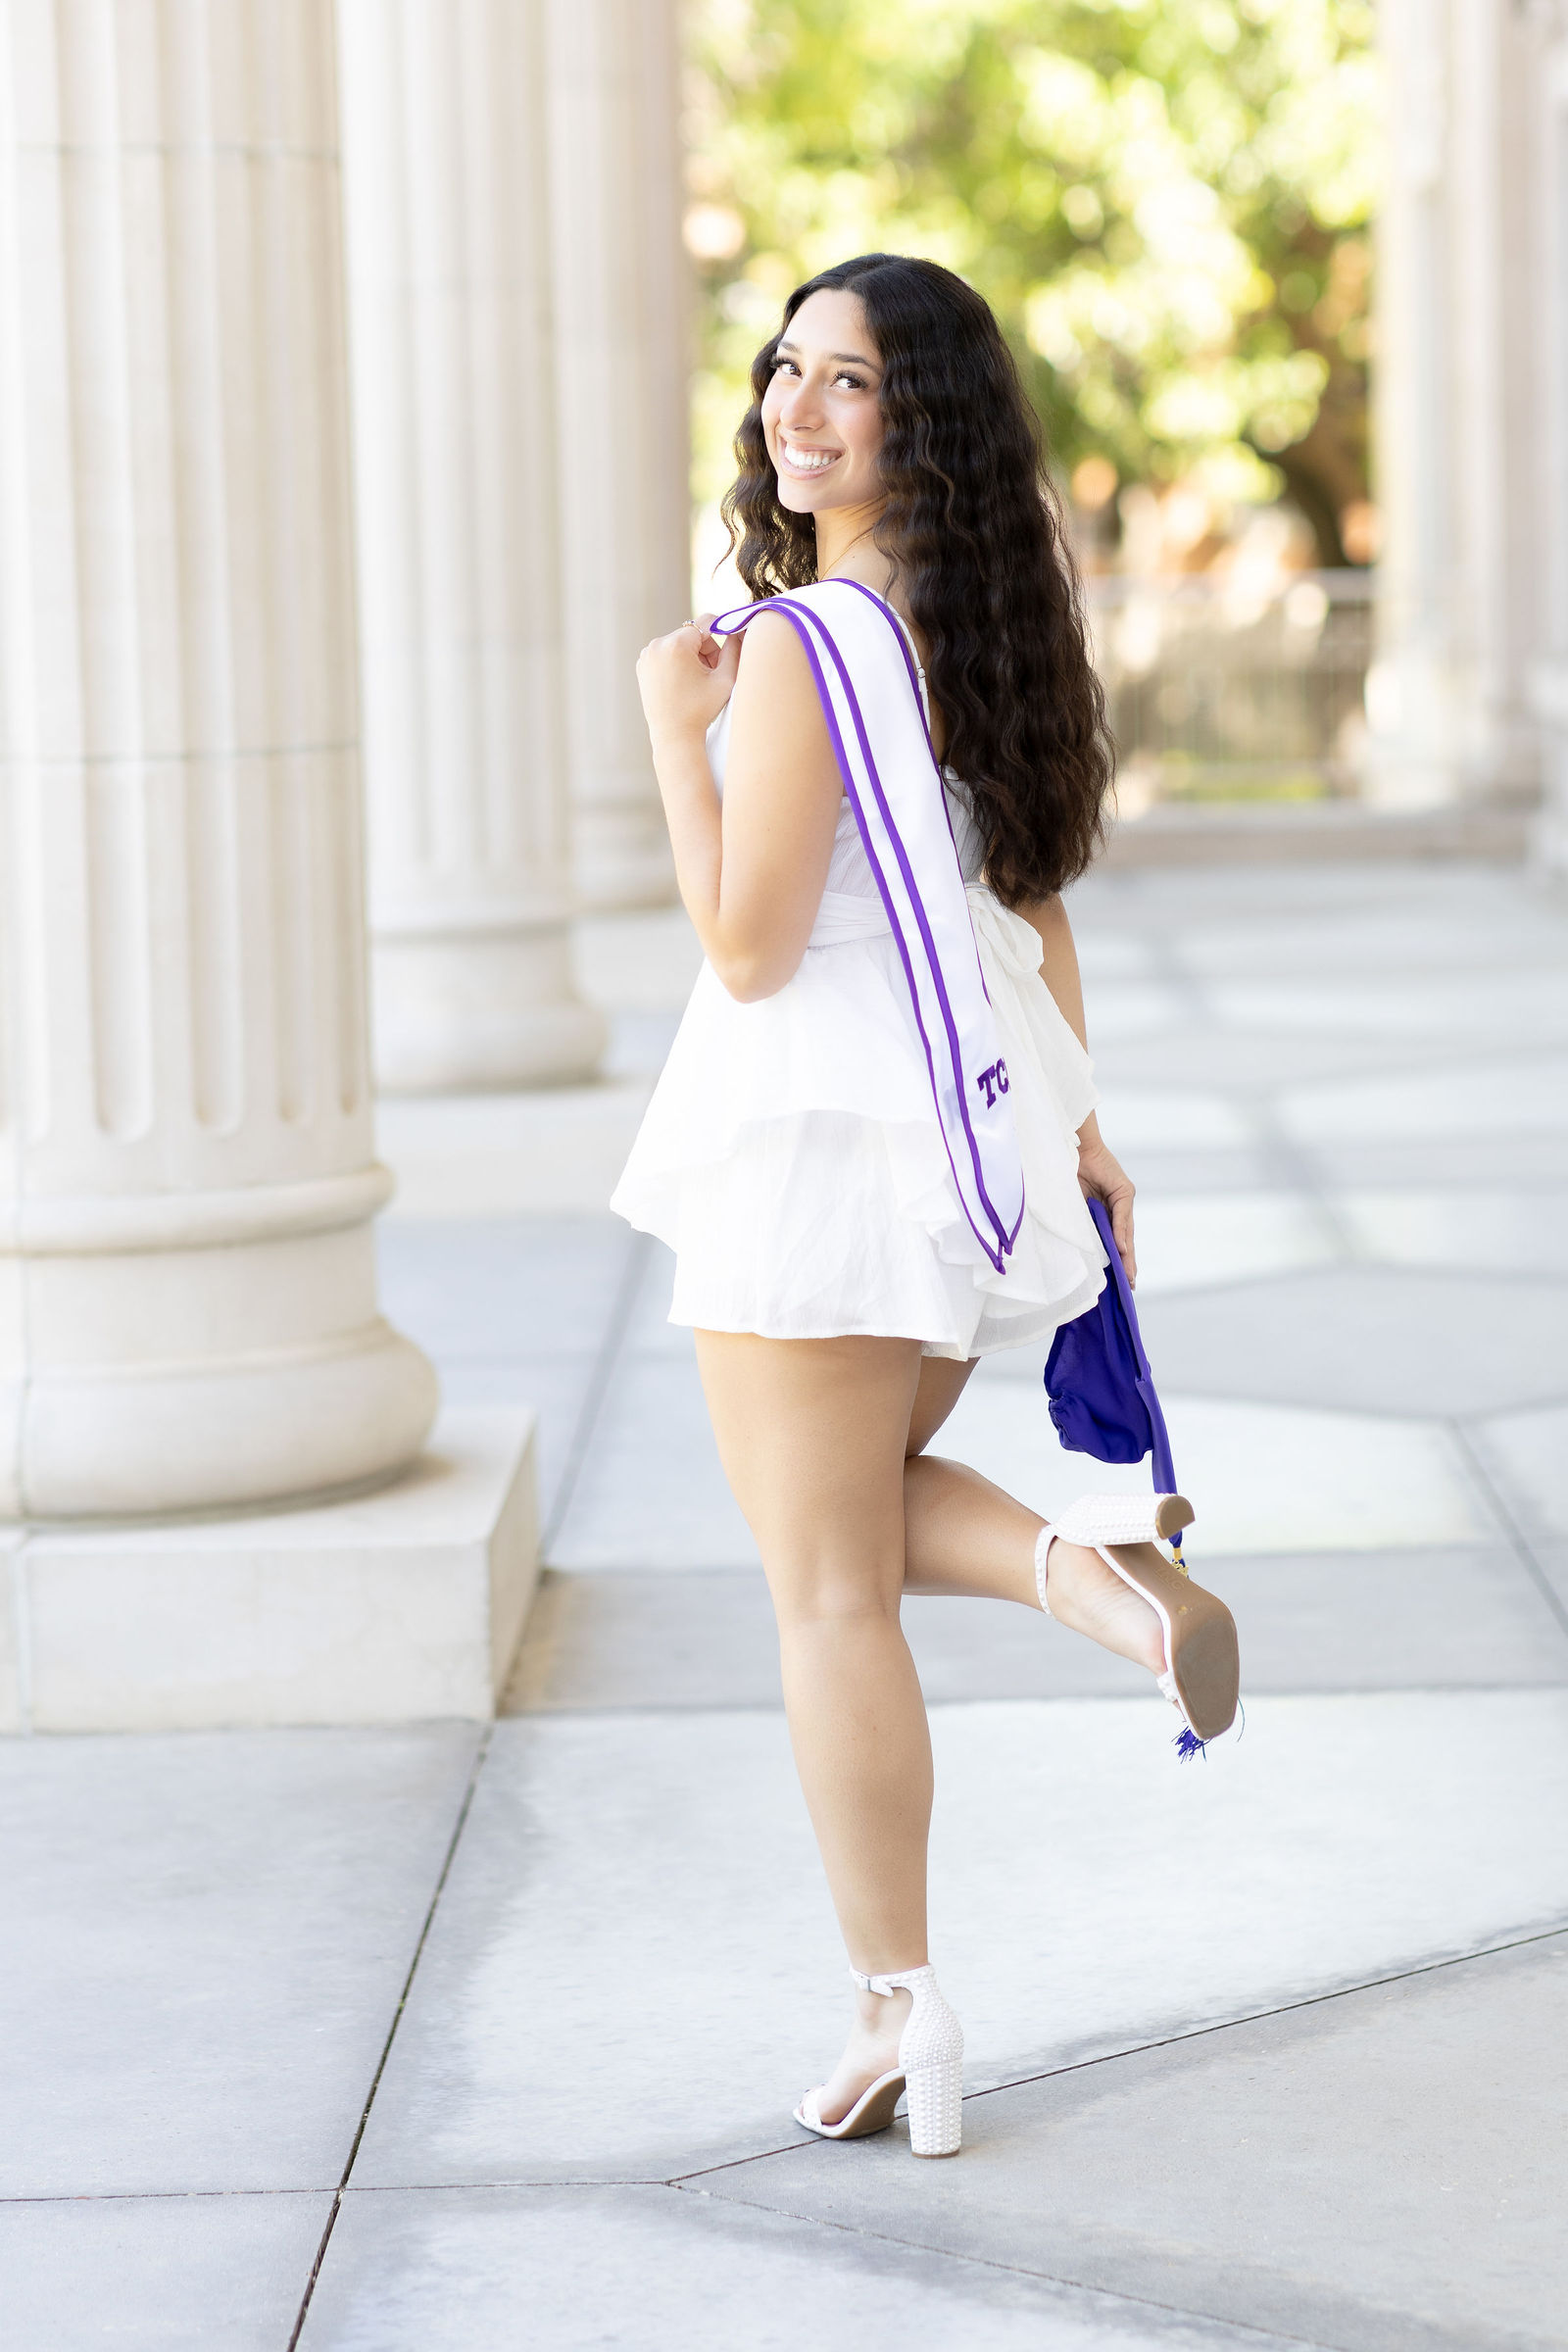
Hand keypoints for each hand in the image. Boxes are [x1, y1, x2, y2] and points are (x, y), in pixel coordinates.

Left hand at [636, 613, 740, 748]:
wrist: (674, 736)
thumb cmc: (701, 710)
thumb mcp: (725, 679)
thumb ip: (734, 650)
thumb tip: (738, 630)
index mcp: (676, 645)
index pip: (706, 622)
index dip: (722, 630)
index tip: (730, 644)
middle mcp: (657, 645)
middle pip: (692, 633)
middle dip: (706, 649)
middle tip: (713, 673)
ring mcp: (646, 655)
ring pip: (679, 643)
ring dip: (693, 656)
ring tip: (699, 680)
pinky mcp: (643, 665)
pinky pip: (667, 653)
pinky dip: (678, 662)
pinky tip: (685, 683)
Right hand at [1076, 1125, 1135, 1286]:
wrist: (1073, 1149)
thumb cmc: (1068, 1175)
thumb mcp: (1075, 1207)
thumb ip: (1084, 1225)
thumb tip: (1085, 1249)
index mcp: (1105, 1213)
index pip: (1115, 1241)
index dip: (1118, 1260)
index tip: (1122, 1281)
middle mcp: (1118, 1208)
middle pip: (1125, 1240)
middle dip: (1127, 1263)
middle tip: (1130, 1285)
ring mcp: (1123, 1199)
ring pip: (1126, 1232)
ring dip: (1127, 1254)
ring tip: (1128, 1274)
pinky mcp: (1124, 1191)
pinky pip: (1121, 1216)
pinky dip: (1120, 1233)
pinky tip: (1120, 1249)